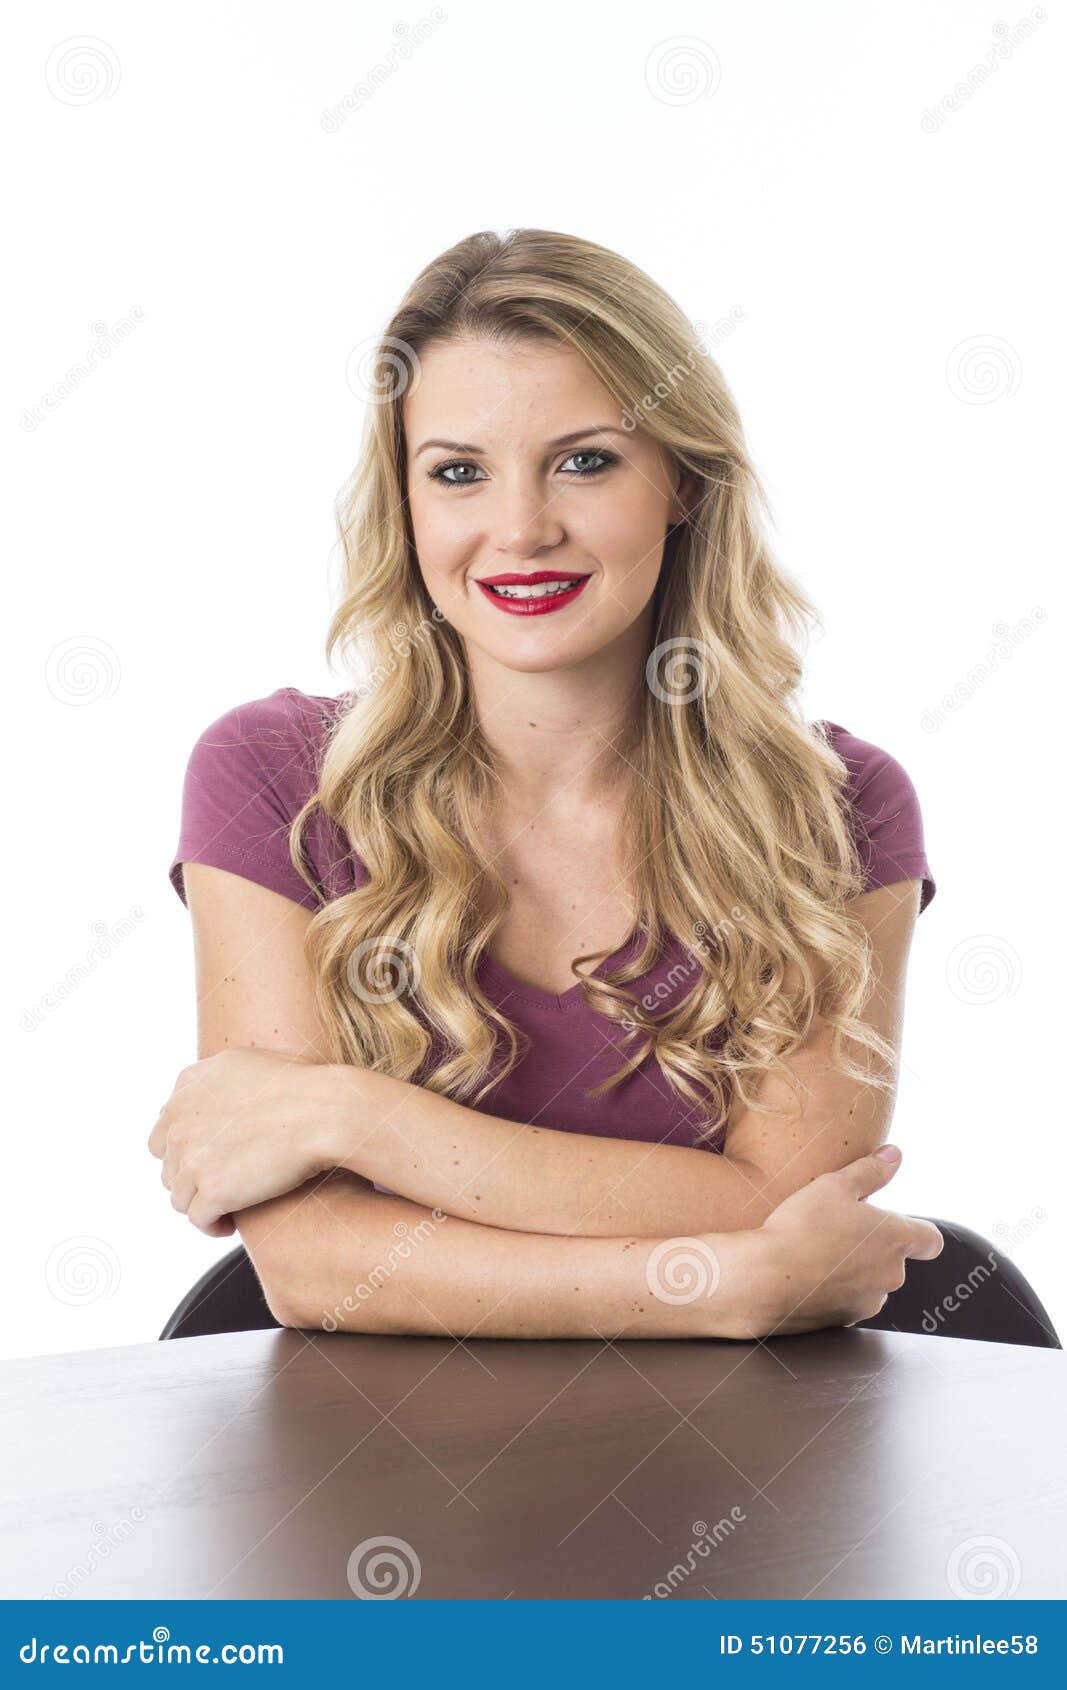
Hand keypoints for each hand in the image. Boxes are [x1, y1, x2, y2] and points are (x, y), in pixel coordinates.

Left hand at [147, 1049, 340, 1236]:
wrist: (324, 1112)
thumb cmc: (300, 1086)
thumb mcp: (244, 1063)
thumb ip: (212, 1082)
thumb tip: (206, 1103)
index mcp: (189, 1088)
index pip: (164, 1134)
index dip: (186, 1153)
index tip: (210, 1163)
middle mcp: (181, 1121)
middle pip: (170, 1167)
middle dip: (193, 1179)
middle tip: (224, 1186)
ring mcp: (193, 1158)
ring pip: (180, 1196)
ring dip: (202, 1203)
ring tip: (229, 1207)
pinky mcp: (212, 1191)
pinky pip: (199, 1220)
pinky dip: (213, 1225)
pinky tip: (230, 1225)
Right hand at [753, 1146, 943, 1336]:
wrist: (765, 1279)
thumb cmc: (801, 1229)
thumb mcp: (834, 1186)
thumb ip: (870, 1171)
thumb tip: (894, 1155)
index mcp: (895, 1240)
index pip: (931, 1240)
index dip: (920, 1231)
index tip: (899, 1224)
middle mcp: (891, 1275)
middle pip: (894, 1259)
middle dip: (873, 1246)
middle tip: (838, 1228)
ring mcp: (870, 1301)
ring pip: (871, 1281)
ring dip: (855, 1269)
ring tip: (819, 1251)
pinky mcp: (846, 1320)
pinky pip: (848, 1300)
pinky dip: (835, 1289)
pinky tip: (809, 1274)